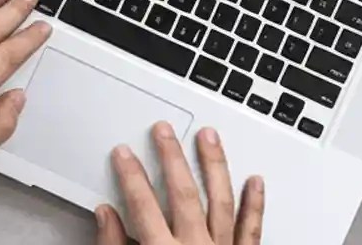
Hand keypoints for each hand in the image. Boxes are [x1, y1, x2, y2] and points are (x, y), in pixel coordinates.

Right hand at [97, 122, 264, 244]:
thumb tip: (106, 217)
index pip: (144, 206)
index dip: (131, 177)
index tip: (124, 154)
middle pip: (183, 194)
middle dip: (172, 157)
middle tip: (164, 131)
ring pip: (220, 201)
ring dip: (213, 166)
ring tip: (209, 138)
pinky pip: (251, 229)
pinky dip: (255, 204)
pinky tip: (254, 180)